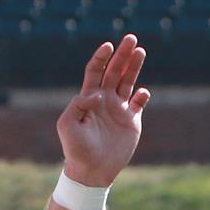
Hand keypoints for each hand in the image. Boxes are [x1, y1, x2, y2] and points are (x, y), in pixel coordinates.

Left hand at [56, 34, 148, 186]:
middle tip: (131, 38)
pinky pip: (139, 103)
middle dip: (122, 54)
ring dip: (134, 66)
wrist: (91, 171)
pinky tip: (141, 92)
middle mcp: (104, 100)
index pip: (95, 71)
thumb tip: (96, 94)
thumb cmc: (76, 149)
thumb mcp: (67, 126)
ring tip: (140, 51)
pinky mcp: (131, 121)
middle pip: (114, 71)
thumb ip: (77, 106)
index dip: (101, 58)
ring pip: (128, 81)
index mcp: (89, 99)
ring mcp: (119, 109)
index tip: (108, 46)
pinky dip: (142, 95)